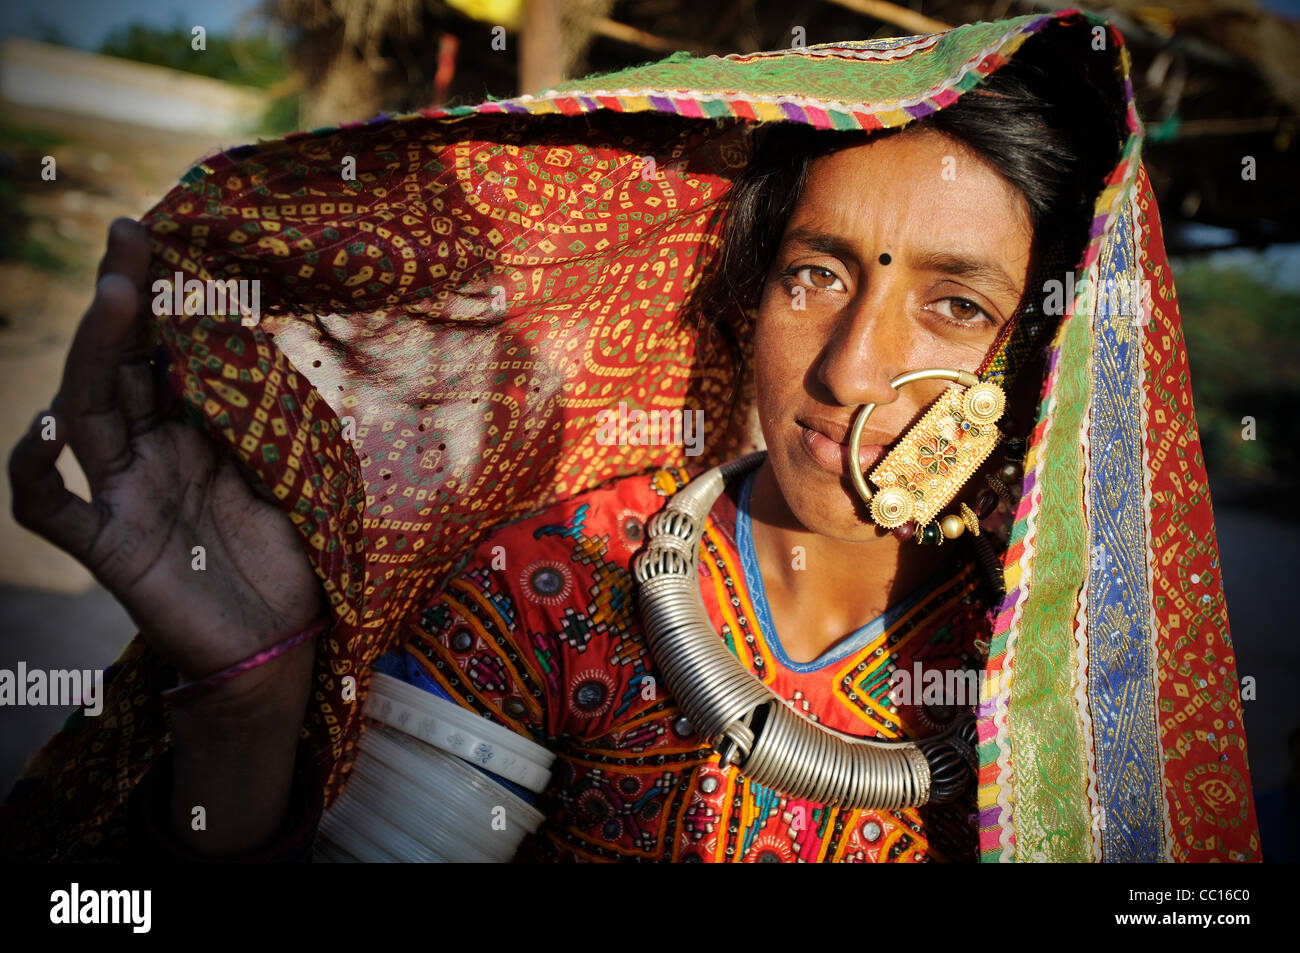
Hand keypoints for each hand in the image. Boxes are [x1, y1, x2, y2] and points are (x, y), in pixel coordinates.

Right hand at [9, 219, 324, 685]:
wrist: (281, 643)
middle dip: (123, 301)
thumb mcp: (290, 471)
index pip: (168, 353)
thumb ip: (266, 414)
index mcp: (194, 433)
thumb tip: (264, 335)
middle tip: (130, 237)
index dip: (165, 301)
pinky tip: (42, 431)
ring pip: (87, 413)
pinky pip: (50, 507)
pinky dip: (33, 470)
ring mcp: (124, 496)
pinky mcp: (110, 548)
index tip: (171, 239)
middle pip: (122, 366)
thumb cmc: (289, 557)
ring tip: (113, 295)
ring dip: (94, 354)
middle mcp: (150, 454)